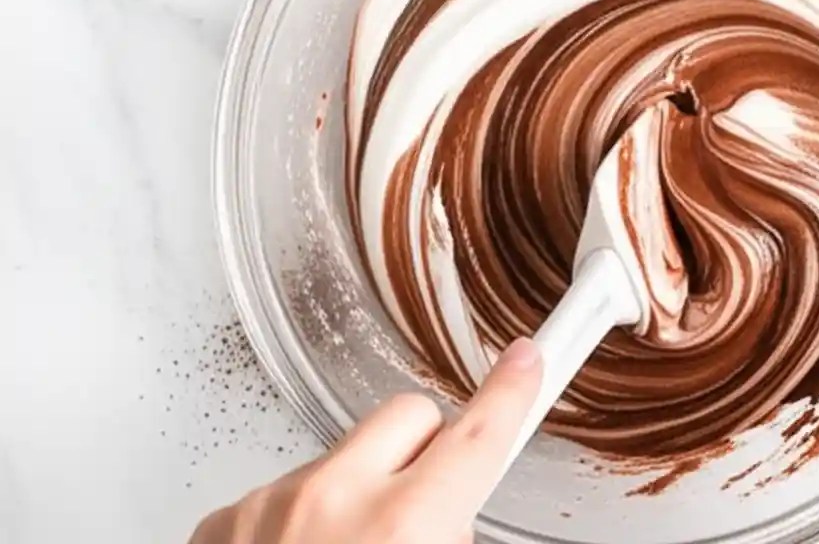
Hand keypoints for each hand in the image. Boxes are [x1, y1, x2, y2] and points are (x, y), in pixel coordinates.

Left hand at [189, 338, 541, 543]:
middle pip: (408, 417)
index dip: (512, 393)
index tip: (526, 362)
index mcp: (401, 530)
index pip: (478, 434)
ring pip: (343, 455)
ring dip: (360, 493)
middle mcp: (332, 502)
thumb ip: (454, 538)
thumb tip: (458, 522)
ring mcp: (268, 507)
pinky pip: (284, 489)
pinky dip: (302, 520)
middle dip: (428, 450)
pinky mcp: (221, 523)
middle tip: (429, 508)